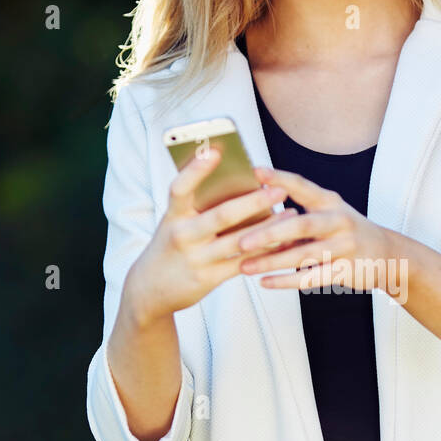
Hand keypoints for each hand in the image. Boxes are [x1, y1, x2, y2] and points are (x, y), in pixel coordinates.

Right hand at [125, 150, 299, 324]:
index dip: (196, 170)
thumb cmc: (171, 245)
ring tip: (290, 214)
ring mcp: (196, 258)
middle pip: (222, 215)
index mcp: (172, 215)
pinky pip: (243, 262)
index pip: (180, 188)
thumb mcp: (174, 222)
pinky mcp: (208, 277)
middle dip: (254, 202)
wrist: (150, 289)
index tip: (215, 152)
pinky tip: (282, 242)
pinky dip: (264, 252)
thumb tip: (239, 183)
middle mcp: (182, 235)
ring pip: (239, 241)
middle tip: (279, 189)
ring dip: (268, 228)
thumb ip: (198, 206)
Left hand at [235, 166, 389, 290]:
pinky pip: (311, 278)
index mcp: (330, 202)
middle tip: (242, 241)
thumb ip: (298, 211)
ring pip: (303, 255)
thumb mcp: (328, 213)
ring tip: (245, 267)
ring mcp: (344, 247)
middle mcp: (338, 221)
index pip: (302, 186)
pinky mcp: (346, 270)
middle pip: (301, 225)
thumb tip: (256, 205)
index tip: (256, 172)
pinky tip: (266, 282)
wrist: (387, 254)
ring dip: (272, 262)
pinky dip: (287, 281)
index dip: (279, 179)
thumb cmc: (346, 232)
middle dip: (270, 233)